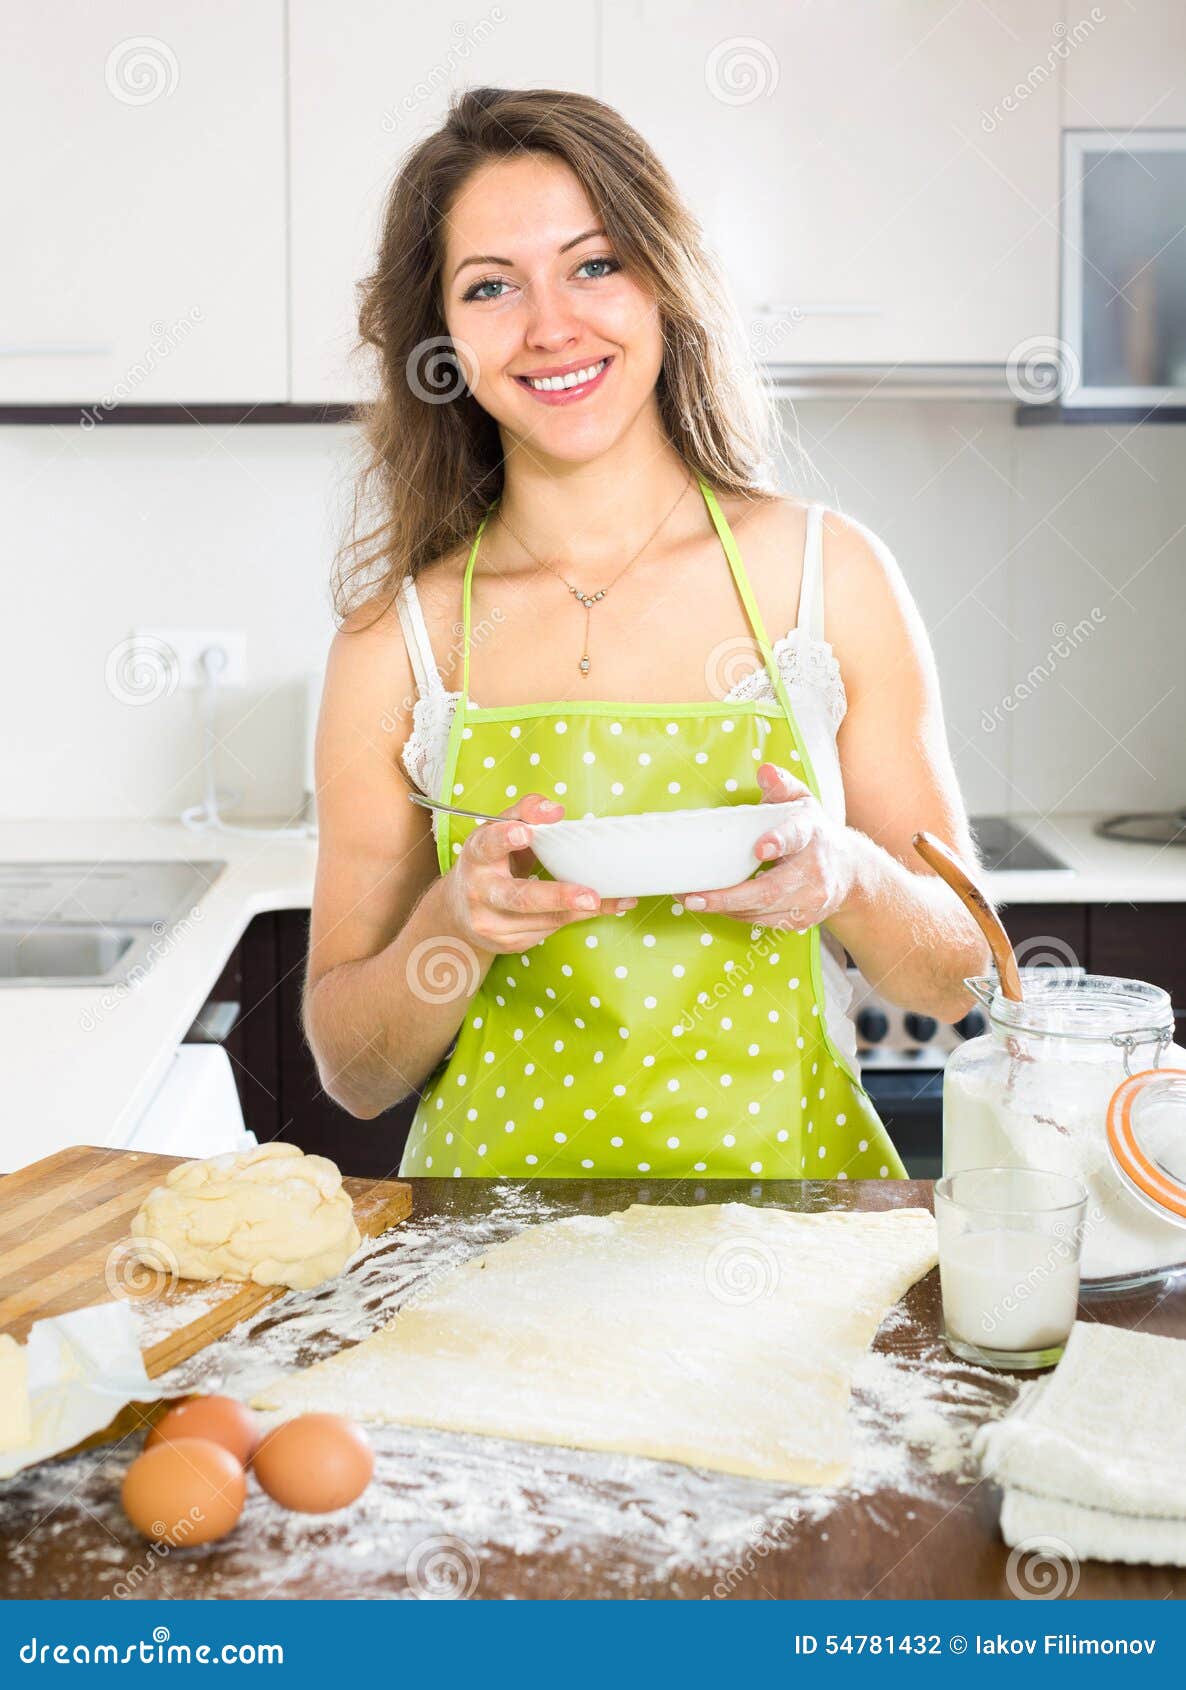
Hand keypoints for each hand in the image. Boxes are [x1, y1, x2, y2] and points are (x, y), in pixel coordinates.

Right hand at [443, 792, 635, 954]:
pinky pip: (549, 930)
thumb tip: (555, 810)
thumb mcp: (498, 833)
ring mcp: (492, 923)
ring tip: (611, 900)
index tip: (526, 833)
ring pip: (543, 920)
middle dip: (557, 896)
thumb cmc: (489, 864)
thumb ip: (524, 813)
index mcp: (476, 856)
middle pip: (519, 897)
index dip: (505, 838)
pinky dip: (575, 917)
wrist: (460, 913)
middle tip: (590, 896)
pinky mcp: (508, 943)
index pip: (487, 845)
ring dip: (580, 910)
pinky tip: (597, 909)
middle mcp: (480, 892)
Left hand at [678, 763, 856, 932]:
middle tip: (694, 896)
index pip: (796, 837)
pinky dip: (737, 915)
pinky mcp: (803, 920)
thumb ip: (782, 786)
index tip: (759, 848)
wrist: (851, 872)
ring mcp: (811, 900)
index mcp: (811, 834)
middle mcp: (815, 870)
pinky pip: (763, 922)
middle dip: (730, 896)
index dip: (778, 841)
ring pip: (763, 910)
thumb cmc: (814, 833)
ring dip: (725, 908)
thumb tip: (765, 771)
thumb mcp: (802, 802)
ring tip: (692, 900)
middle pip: (771, 889)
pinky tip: (717, 906)